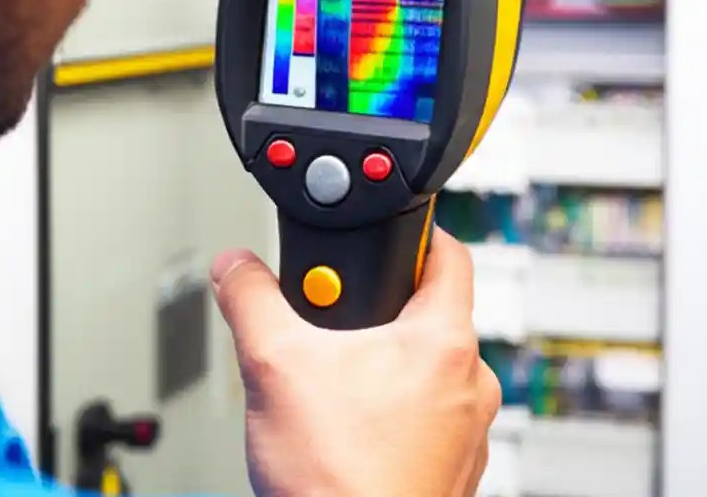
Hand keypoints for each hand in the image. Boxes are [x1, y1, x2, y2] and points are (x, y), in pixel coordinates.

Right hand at [211, 228, 499, 496]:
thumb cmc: (336, 479)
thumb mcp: (272, 364)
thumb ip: (251, 299)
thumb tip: (235, 267)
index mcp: (444, 341)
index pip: (448, 252)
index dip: (411, 234)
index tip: (383, 236)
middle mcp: (470, 384)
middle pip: (428, 315)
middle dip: (376, 313)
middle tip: (330, 323)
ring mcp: (467, 432)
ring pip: (425, 372)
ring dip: (383, 368)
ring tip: (332, 387)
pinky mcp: (453, 471)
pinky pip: (426, 421)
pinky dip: (392, 416)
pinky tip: (347, 432)